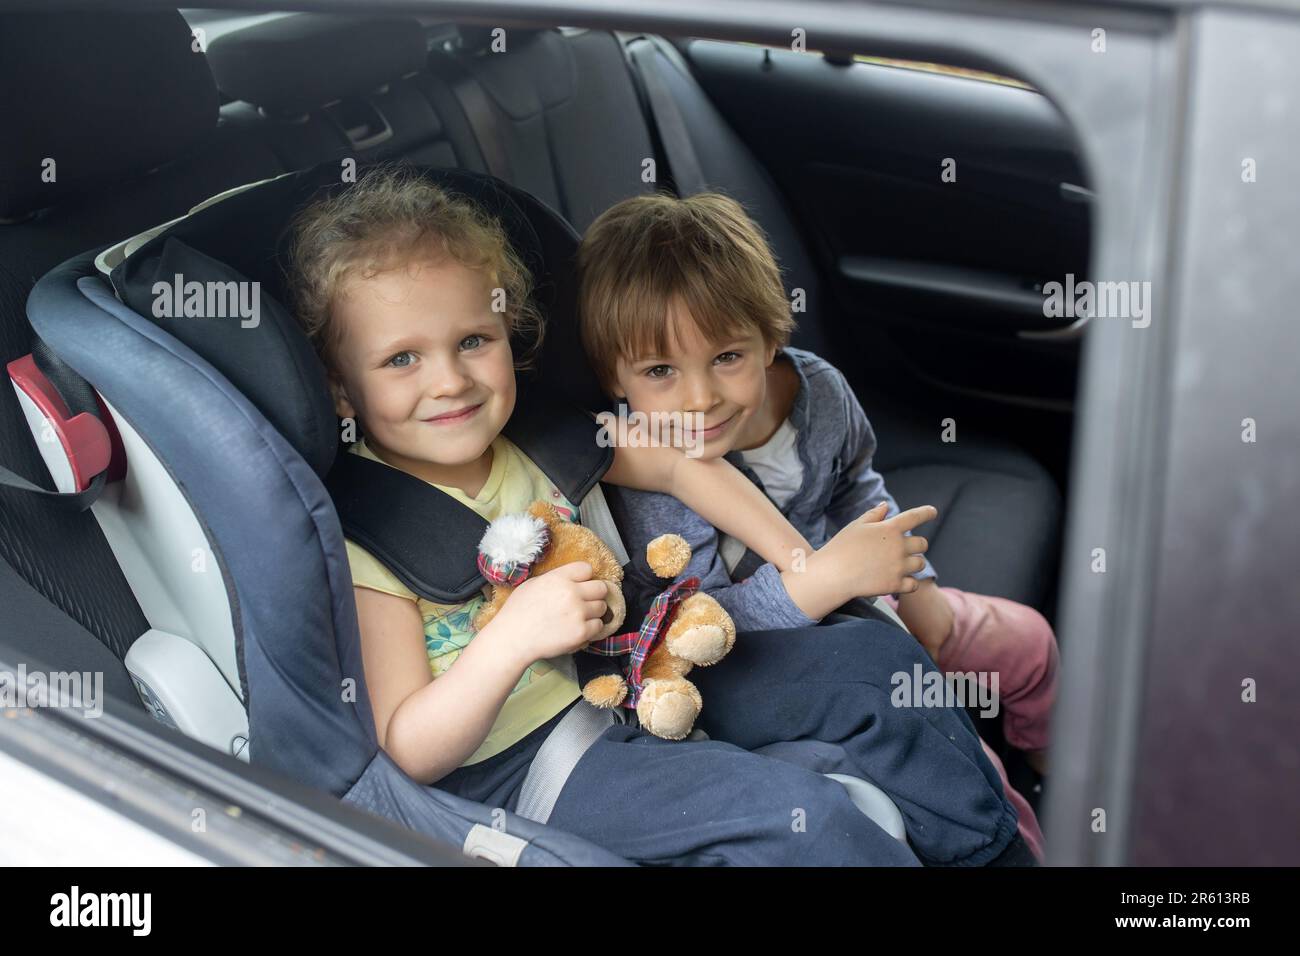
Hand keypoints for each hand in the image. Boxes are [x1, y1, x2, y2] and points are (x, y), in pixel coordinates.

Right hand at [484, 562, 609, 663]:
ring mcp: (578, 612)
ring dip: (593, 612)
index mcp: (559, 578)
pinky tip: (577, 629)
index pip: (587, 569)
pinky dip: (591, 629)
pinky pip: (599, 626)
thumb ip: (555, 579)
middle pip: (601, 587)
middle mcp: (572, 592)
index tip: (580, 585)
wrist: (513, 639)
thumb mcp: (533, 584)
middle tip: (585, 602)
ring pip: (602, 607)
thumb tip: (571, 580)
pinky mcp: (582, 632)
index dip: (584, 578)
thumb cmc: (518, 612)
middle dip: (594, 594)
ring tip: (579, 618)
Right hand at [816, 501, 935, 601]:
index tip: (933, 512)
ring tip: (899, 565)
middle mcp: (899, 546)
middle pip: (922, 544)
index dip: (926, 513)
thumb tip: (886, 506)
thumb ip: (874, 515)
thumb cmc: (841, 547)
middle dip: (916, 545)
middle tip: (904, 549)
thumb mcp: (856, 526)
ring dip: (913, 564)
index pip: (915, 517)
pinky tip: (900, 581)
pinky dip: (910, 583)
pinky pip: (914, 584)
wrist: (832, 574)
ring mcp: (899, 567)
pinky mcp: (895, 584)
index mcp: (890, 529)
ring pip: (920, 564)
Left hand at [896, 578, 954, 660]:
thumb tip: (911, 650)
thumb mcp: (906, 629)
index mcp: (934, 641)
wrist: (920, 587)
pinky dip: (935, 623)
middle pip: (936, 646)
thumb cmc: (909, 610)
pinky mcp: (950, 613)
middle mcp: (945, 635)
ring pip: (939, 634)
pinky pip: (942, 624)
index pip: (933, 659)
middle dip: (926, 645)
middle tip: (915, 637)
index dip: (926, 662)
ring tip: (920, 623)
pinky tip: (926, 614)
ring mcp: (949, 624)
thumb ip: (911, 643)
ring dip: (932, 633)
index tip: (921, 663)